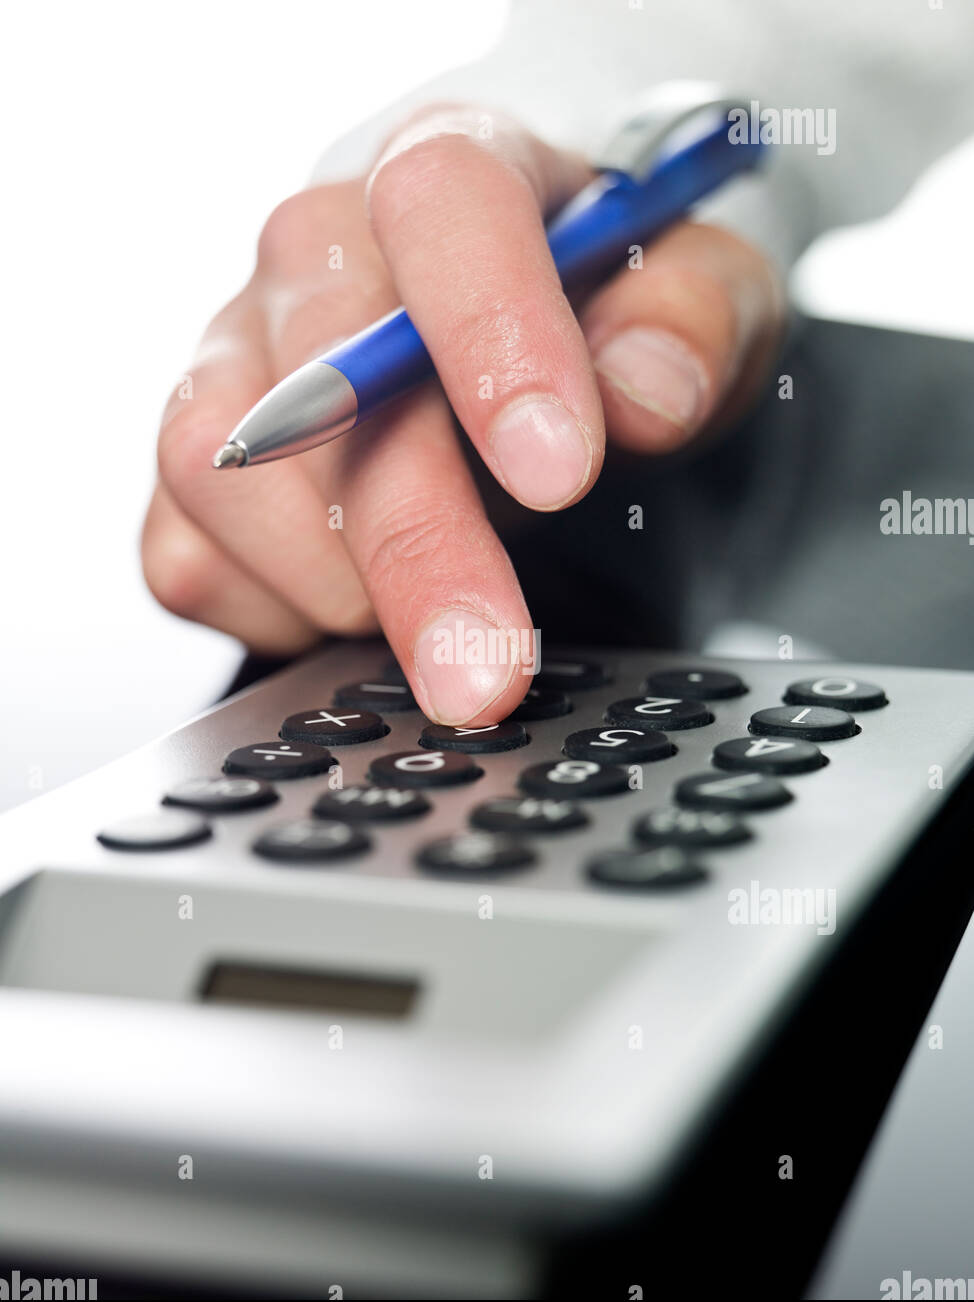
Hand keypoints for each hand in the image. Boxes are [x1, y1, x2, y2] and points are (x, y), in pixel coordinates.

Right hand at [143, 105, 782, 725]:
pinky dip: (276, 615)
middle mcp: (317, 253)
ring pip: (220, 469)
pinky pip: (189, 556)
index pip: (444, 206)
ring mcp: (235, 356)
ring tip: (442, 623)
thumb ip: (692, 322)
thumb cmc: (605, 313)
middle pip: (320, 382)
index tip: (558, 473)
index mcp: (454, 169)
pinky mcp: (198, 466)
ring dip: (339, 585)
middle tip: (486, 671)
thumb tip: (645, 391)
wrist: (513, 342)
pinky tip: (361, 612)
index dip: (492, 336)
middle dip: (412, 548)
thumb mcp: (702, 297)